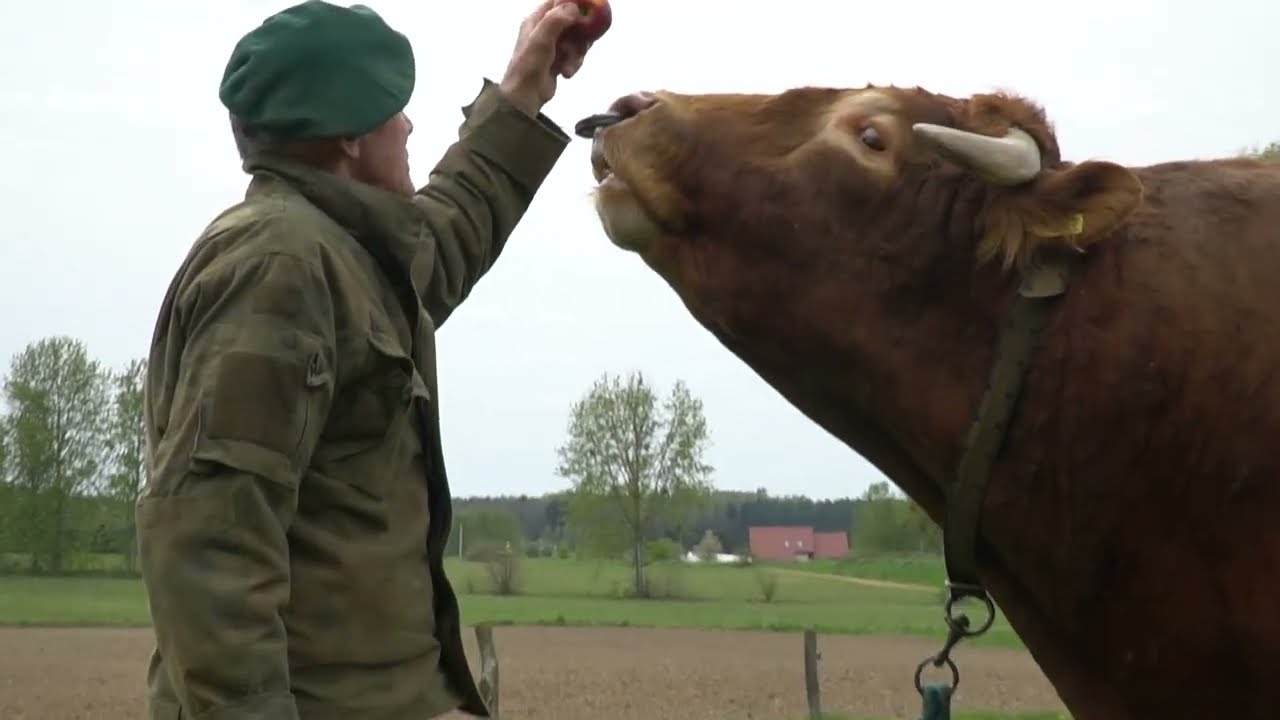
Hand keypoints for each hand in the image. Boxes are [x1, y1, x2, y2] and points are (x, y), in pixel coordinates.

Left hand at [499, 1, 591, 116]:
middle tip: (583, 42)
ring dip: (576, 53)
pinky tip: (567, 73)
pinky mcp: (558, 60)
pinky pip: (574, 55)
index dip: (573, 3)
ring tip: (569, 65)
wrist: (525, 97)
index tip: (589, 10)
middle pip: (571, 21)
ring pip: (576, 40)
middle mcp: (544, 30)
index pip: (557, 2)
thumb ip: (556, 20)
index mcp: (535, 20)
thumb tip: (574, 7)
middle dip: (579, 34)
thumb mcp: (541, 39)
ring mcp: (552, 46)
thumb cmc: (529, 66)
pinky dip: (573, 64)